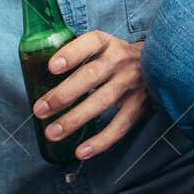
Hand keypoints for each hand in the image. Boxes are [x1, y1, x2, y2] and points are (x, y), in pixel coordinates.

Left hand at [33, 30, 147, 160]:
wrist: (156, 64)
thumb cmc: (116, 57)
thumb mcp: (102, 46)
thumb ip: (78, 55)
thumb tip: (37, 70)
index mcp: (107, 44)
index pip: (90, 43)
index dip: (71, 54)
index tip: (52, 67)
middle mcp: (119, 61)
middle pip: (90, 76)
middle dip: (63, 94)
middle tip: (40, 109)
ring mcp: (130, 84)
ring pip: (101, 102)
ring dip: (75, 119)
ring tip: (52, 133)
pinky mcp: (139, 106)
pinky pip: (120, 126)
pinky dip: (101, 141)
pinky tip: (82, 151)